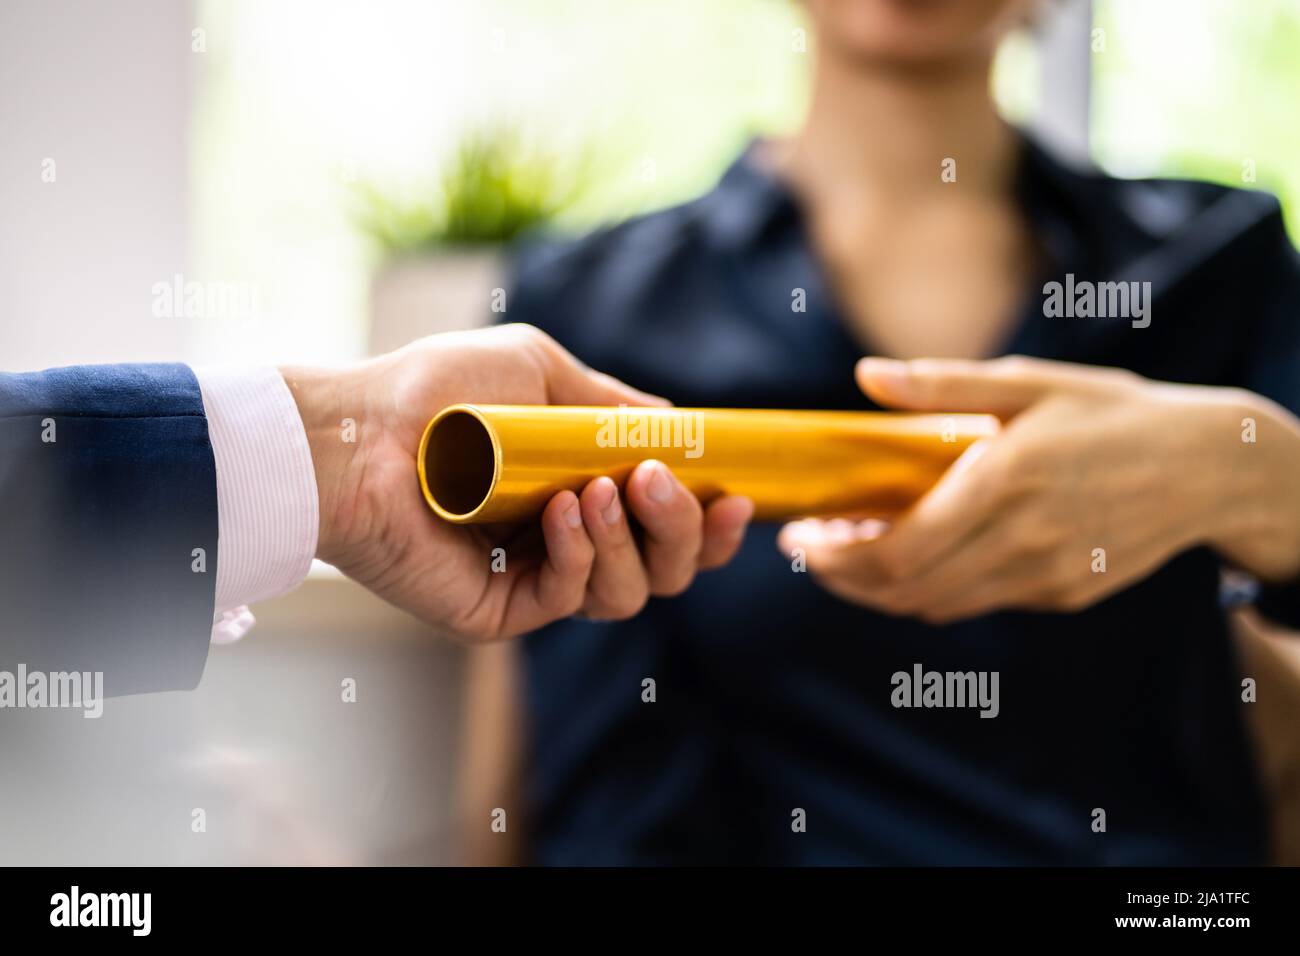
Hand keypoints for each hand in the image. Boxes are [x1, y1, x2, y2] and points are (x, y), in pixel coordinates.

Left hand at [282, 324, 752, 641]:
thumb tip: (675, 423)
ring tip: (596, 490)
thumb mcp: (540, 369)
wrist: (358, 432)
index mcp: (583, 490)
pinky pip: (570, 601)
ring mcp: (534, 579)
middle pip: (664, 570)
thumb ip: (611, 402)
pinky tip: (561, 514)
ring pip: (628, 594)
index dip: (711, 522)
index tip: (740, 498)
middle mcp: (566, 541)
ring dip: (631, 542)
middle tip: (665, 486)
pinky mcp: (499, 611)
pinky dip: (580, 556)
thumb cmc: (440, 390)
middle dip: (683, 534)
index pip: (668, 527)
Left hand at [778, 355, 1299, 623]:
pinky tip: (920, 556)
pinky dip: (934, 589)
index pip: (898, 551)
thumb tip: (867, 376)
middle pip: (906, 591)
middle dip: (845, 580)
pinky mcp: (1062, 595)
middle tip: (813, 555)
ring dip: (883, 591)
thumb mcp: (1030, 383)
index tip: (803, 539)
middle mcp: (1021, 541)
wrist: (1210, 468)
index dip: (838, 558)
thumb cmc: (1113, 412)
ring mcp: (1044, 576)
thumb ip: (942, 385)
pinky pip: (978, 602)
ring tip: (852, 557)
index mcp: (1005, 481)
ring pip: (937, 606)